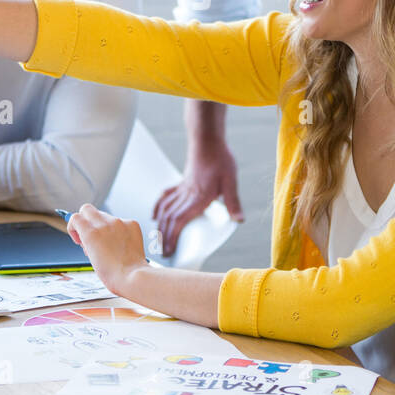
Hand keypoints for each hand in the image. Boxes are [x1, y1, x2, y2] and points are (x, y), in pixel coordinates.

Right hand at [66, 204, 145, 294]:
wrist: (132, 276)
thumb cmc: (112, 273)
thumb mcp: (91, 257)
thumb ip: (87, 241)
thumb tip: (86, 234)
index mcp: (91, 233)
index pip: (75, 217)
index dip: (74, 227)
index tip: (78, 237)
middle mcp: (104, 223)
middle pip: (87, 209)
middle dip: (86, 220)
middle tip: (90, 234)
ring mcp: (119, 222)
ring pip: (105, 216)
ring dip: (103, 226)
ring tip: (109, 244)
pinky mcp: (132, 223)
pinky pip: (121, 221)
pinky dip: (119, 230)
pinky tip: (122, 244)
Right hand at [153, 138, 242, 257]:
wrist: (208, 140)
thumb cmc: (220, 159)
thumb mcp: (231, 180)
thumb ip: (233, 201)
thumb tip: (239, 220)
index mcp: (198, 197)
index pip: (180, 220)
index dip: (172, 237)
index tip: (169, 250)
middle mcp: (186, 195)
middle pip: (169, 219)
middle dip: (164, 237)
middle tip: (163, 253)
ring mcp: (181, 189)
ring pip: (165, 210)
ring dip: (160, 226)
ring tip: (158, 240)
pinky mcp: (181, 183)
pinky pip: (165, 197)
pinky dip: (158, 208)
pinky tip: (155, 216)